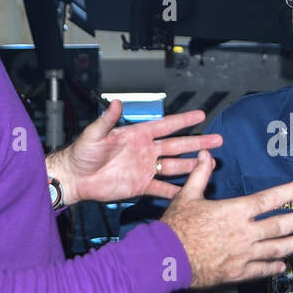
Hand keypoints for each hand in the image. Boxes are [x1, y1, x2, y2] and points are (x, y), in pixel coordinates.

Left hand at [46, 101, 220, 204]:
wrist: (76, 177)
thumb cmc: (82, 153)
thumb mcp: (94, 134)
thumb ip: (107, 119)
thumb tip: (116, 102)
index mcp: (138, 135)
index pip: (166, 125)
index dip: (184, 120)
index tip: (201, 114)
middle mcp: (146, 150)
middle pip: (177, 146)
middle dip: (198, 142)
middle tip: (217, 140)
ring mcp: (145, 168)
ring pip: (175, 166)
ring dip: (192, 165)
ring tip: (210, 164)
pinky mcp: (141, 186)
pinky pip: (162, 188)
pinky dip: (175, 190)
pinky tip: (189, 191)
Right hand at [161, 150, 292, 287]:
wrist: (165, 259)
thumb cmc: (175, 227)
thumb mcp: (187, 196)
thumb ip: (201, 175)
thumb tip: (207, 155)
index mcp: (234, 211)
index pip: (270, 199)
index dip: (291, 191)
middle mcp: (244, 233)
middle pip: (282, 225)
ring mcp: (244, 254)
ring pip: (278, 248)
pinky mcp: (238, 273)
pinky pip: (262, 270)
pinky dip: (275, 267)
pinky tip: (285, 264)